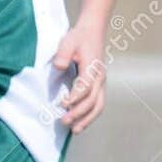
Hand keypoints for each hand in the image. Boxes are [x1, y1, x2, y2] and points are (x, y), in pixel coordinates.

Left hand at [52, 18, 107, 133]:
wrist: (93, 31)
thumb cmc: (79, 37)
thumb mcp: (68, 41)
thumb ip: (63, 54)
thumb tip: (59, 67)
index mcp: (93, 68)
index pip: (86, 88)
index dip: (75, 98)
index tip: (63, 104)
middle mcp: (100, 78)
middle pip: (94, 101)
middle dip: (79, 113)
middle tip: (64, 121)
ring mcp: (101, 82)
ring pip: (99, 106)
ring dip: (87, 119)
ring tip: (75, 130)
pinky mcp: (99, 85)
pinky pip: (98, 103)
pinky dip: (90, 114)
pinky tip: (79, 121)